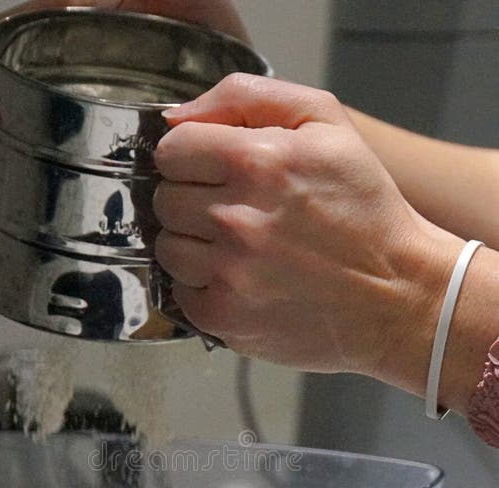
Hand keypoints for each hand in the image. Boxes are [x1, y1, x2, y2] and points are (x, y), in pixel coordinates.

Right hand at [0, 0, 248, 202]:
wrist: (239, 100)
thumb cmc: (210, 44)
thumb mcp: (175, 5)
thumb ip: (142, 2)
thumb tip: (78, 5)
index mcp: (70, 41)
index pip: (3, 45)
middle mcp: (59, 84)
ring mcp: (63, 127)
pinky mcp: (74, 168)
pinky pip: (21, 175)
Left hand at [153, 74, 461, 388]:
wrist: (396, 294)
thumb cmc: (363, 209)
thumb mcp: (325, 123)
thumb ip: (246, 98)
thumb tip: (177, 116)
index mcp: (258, 161)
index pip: (172, 149)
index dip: (190, 157)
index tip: (211, 170)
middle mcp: (236, 218)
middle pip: (164, 200)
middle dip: (192, 200)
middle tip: (233, 212)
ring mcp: (229, 272)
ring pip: (167, 248)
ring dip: (193, 246)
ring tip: (237, 249)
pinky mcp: (225, 316)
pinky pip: (181, 293)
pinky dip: (204, 287)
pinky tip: (240, 281)